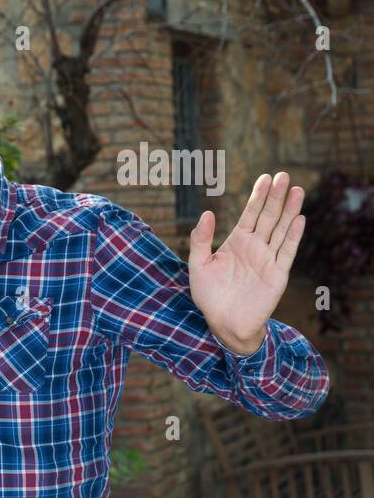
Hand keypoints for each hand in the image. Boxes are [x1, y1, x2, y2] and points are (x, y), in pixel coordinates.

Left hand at [188, 172, 305, 354]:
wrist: (225, 322)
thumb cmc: (210, 296)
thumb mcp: (198, 265)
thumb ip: (201, 240)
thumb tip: (207, 213)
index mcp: (236, 242)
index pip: (250, 214)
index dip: (258, 196)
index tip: (265, 178)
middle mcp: (254, 247)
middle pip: (268, 217)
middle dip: (276, 196)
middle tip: (284, 175)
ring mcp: (267, 259)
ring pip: (280, 229)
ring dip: (289, 210)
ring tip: (297, 190)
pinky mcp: (277, 273)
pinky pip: (286, 251)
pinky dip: (293, 235)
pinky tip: (299, 218)